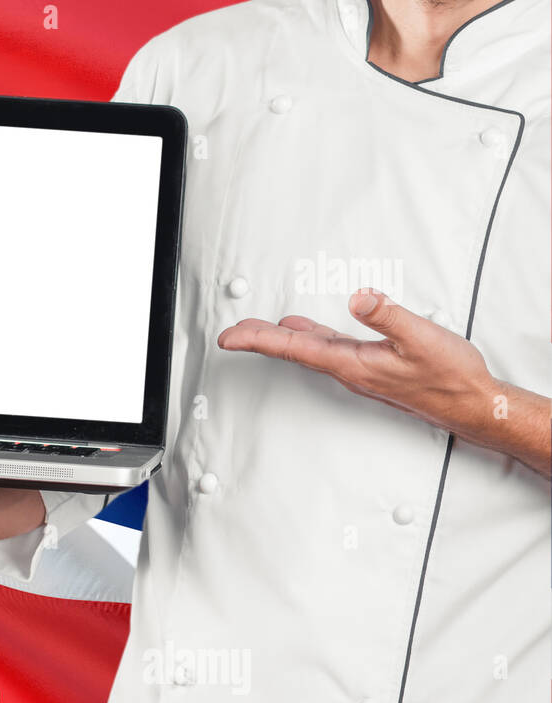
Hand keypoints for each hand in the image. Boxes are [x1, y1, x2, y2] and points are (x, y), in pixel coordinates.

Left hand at [218, 288, 550, 477]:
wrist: (472, 404)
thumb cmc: (450, 377)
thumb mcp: (421, 339)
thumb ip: (388, 316)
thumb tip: (359, 298)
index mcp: (351, 363)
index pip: (293, 348)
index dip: (258, 340)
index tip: (230, 337)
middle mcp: (348, 368)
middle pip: (293, 350)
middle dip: (259, 339)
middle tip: (231, 332)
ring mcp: (359, 368)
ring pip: (309, 349)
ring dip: (280, 338)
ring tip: (256, 328)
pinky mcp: (370, 365)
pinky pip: (329, 348)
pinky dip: (309, 336)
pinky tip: (304, 329)